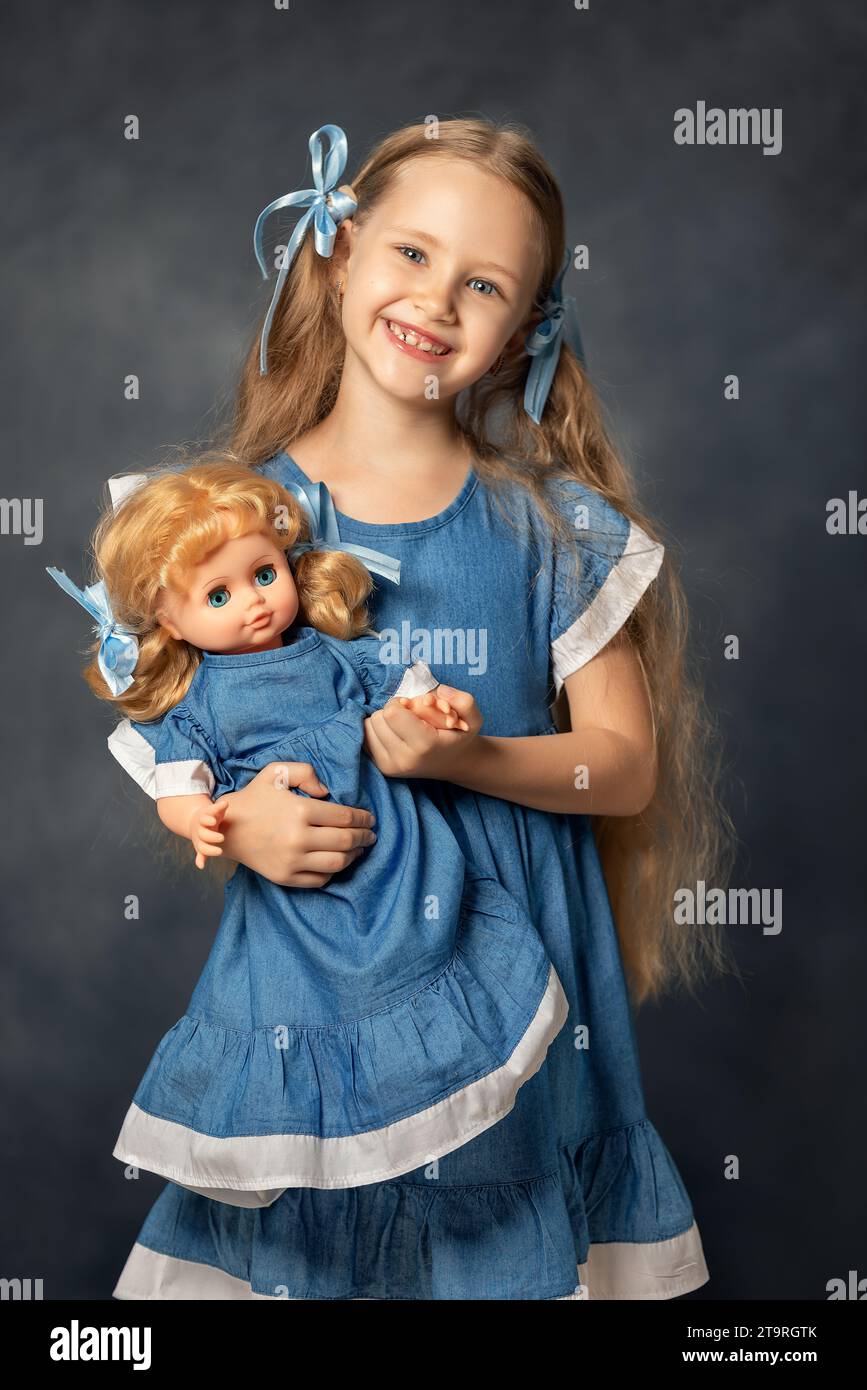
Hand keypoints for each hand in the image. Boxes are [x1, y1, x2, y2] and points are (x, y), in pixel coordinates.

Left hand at [189, 798, 229, 870]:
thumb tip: (200, 866)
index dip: (210, 850)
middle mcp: (200, 829)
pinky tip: (225, 804)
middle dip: (211, 836)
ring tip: (214, 821)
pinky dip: (219, 806)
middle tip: (221, 838)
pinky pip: (213, 807)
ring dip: (208, 820)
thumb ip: (202, 854)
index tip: (220, 851)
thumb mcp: (201, 844)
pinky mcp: (209, 809)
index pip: (203, 847)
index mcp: (200, 840)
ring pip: (204, 820)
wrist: (196, 818)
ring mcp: (204, 819)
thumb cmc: (202, 835)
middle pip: (203, 834)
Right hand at [213, 761, 376, 887]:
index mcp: (300, 811)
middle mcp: (299, 838)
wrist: (226, 829)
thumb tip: (327, 792)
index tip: (370, 819)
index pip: (345, 818)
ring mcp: (292, 861)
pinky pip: (320, 879)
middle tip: (371, 835)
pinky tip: (337, 861)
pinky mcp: (286, 877)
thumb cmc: (255, 798)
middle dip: (364, 837)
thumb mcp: (276, 772)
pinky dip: (334, 871)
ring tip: (358, 849)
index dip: (363, 818)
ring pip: (338, 863)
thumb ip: (305, 772)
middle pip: (346, 841)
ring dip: (354, 855)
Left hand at [363, 685, 482, 779]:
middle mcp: (403, 759)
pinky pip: (365, 738)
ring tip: (404, 727)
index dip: (401, 703)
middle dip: (392, 711)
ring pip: (368, 727)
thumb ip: (463, 700)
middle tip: (411, 718)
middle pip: (377, 718)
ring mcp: (390, 767)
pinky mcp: (382, 769)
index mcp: (424, 744)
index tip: (413, 707)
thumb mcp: (473, 717)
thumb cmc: (460, 736)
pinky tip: (395, 734)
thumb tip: (440, 691)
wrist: (455, 764)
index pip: (391, 712)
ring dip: (384, 721)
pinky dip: (377, 732)